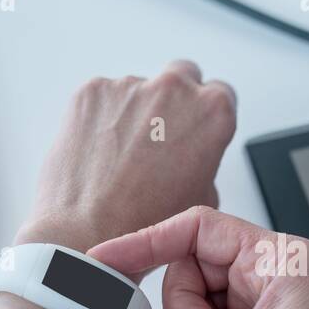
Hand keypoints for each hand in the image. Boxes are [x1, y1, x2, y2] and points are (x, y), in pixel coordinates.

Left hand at [15, 60, 235, 252]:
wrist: (87, 233)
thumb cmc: (144, 223)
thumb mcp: (204, 198)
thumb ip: (205, 160)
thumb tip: (191, 156)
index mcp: (211, 112)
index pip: (221, 93)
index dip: (207, 115)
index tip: (195, 128)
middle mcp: (173, 90)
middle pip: (182, 75)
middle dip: (174, 100)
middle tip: (160, 137)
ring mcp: (130, 86)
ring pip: (138, 91)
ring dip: (133, 114)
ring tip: (120, 160)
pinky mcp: (92, 91)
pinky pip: (103, 100)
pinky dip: (101, 119)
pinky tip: (99, 155)